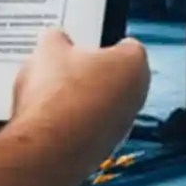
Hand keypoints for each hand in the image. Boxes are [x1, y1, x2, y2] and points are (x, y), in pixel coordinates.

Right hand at [11, 28, 149, 165]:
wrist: (49, 147)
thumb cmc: (58, 92)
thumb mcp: (48, 49)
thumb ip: (57, 39)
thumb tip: (56, 39)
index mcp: (132, 64)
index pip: (126, 45)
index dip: (101, 41)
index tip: (82, 42)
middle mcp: (136, 96)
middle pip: (113, 75)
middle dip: (88, 70)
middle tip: (61, 64)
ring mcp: (122, 125)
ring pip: (101, 102)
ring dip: (80, 98)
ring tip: (48, 93)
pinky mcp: (104, 147)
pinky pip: (89, 126)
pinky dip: (72, 121)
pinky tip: (48, 118)